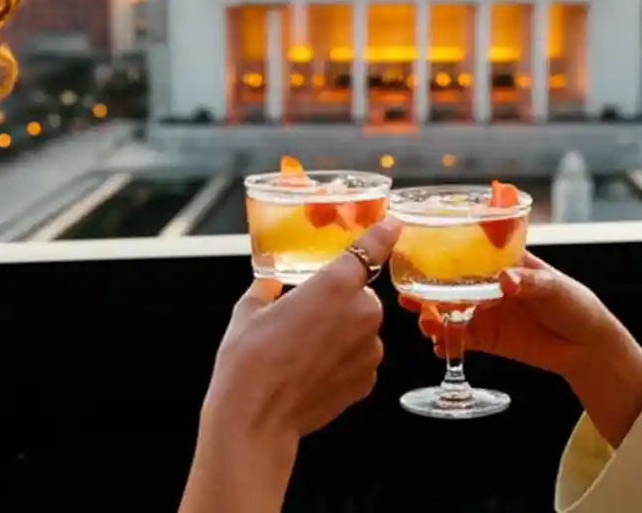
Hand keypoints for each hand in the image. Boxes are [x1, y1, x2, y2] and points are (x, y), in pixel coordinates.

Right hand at [204, 216, 400, 441]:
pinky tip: (312, 372)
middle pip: (361, 294)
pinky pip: (360, 357)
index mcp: (335, 284)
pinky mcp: (368, 378)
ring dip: (342, 332)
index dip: (383, 233)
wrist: (255, 418)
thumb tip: (268, 284)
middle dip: (340, 301)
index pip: (371, 248)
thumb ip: (268, 288)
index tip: (392, 224)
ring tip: (304, 351)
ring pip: (362, 328)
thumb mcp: (250, 310)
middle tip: (305, 318)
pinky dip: (343, 360)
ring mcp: (370, 348)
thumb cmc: (249, 361)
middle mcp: (362, 312)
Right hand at [400, 252, 641, 446]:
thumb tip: (506, 280)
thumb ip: (529, 283)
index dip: (442, 254)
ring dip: (431, 316)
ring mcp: (484, 312)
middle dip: (426, 288)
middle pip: (448, 283)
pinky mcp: (486, 338)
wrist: (587, 347)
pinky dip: (446, 342)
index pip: (467, 252)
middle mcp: (488, 285)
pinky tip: (440, 346)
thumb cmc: (575, 305)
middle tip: (410, 297)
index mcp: (502, 263)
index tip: (421, 256)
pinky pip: (459, 339)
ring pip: (448, 311)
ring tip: (426, 324)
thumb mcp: (554, 288)